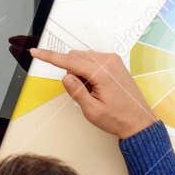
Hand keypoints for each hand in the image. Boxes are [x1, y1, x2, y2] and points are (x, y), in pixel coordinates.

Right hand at [29, 48, 156, 138]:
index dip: (49, 57)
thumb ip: (76, 91)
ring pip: (83, 58)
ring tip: (93, 92)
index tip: (36, 52)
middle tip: (82, 93)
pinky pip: (92, 60)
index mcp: (101, 73)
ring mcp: (113, 60)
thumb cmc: (118, 118)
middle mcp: (108, 61)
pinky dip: (89, 71)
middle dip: (71, 73)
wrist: (139, 121)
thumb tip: (65, 77)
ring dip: (81, 72)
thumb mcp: (92, 111)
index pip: (69, 61)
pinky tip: (98, 86)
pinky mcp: (115, 62)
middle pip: (75, 58)